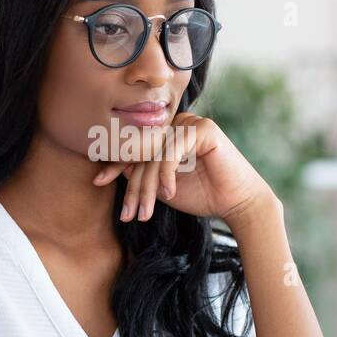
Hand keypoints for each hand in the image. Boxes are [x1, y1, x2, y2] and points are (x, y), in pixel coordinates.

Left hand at [91, 111, 275, 224]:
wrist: (237, 203)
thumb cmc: (203, 195)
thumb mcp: (163, 187)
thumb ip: (142, 174)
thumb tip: (115, 167)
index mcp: (167, 135)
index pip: (137, 146)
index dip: (115, 164)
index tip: (98, 182)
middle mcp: (177, 124)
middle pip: (144, 151)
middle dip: (134, 186)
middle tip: (127, 213)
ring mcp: (191, 123)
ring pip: (156, 153)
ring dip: (148, 187)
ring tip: (145, 213)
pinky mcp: (204, 129)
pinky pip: (173, 150)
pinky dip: (167, 174)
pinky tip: (170, 193)